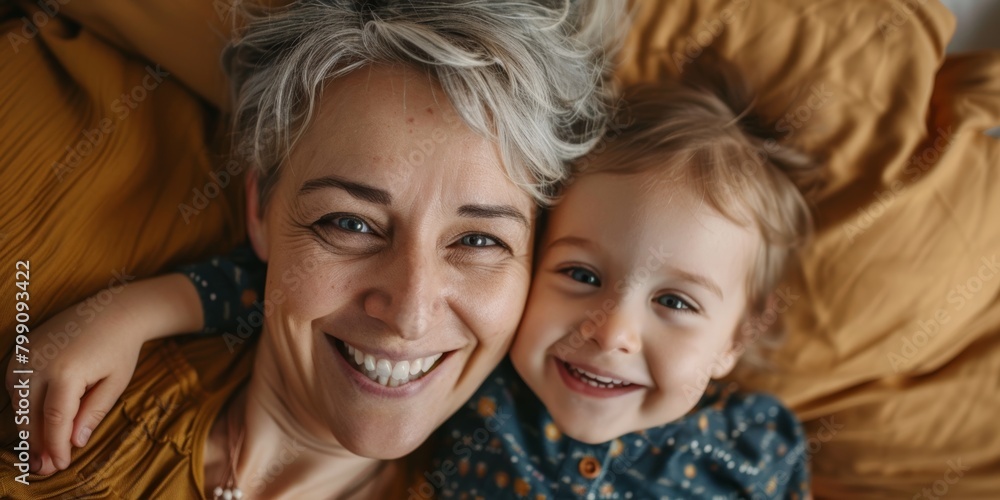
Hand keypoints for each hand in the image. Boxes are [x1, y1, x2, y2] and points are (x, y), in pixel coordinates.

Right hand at [5, 298, 139, 475]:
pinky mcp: (22, 349)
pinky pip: (15, 384)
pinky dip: (24, 404)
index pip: (55, 421)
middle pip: (30, 415)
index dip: (55, 446)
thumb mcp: (114, 384)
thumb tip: (73, 443)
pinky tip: (37, 419)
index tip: (59, 465)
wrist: (114, 310)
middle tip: (46, 467)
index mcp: (67, 372)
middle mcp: (39, 363)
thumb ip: (92, 413)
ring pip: (18, 402)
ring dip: (28, 426)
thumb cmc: (119, 348)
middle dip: (38, 444)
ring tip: (42, 449)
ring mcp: (26, 354)